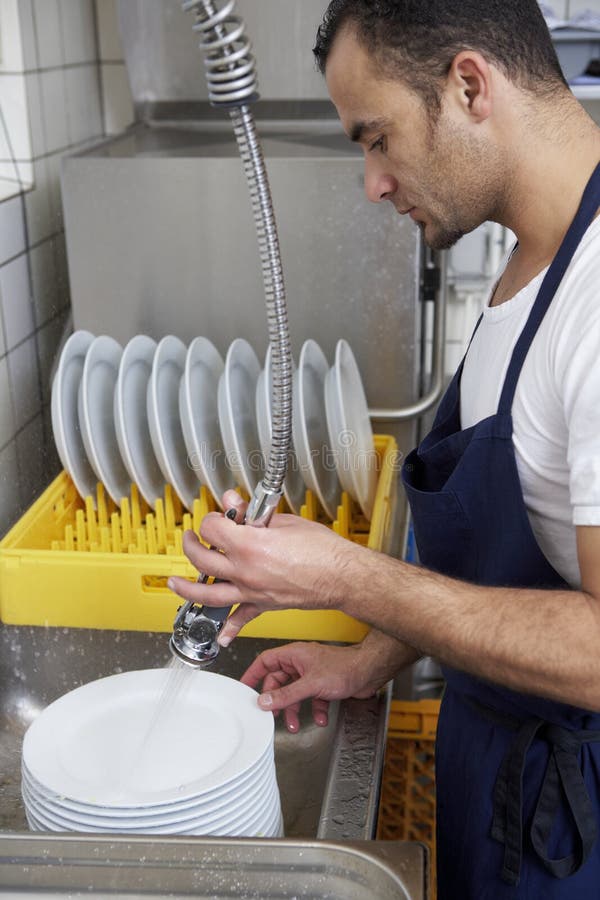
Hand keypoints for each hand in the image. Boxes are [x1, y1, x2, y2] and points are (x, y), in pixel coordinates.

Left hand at [167, 490, 365, 645]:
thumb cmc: (322, 549)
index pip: (214, 528)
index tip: (219, 516)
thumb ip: (255, 514)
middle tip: (192, 538)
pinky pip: (240, 619)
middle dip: (192, 544)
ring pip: (208, 593)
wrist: (342, 576)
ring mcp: (252, 591)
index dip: (213, 518)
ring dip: (187, 588)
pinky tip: (219, 636)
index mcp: (249, 546)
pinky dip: (228, 630)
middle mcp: (245, 571)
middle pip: (202, 558)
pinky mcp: (263, 605)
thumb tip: (235, 501)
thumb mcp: (285, 522)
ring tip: (175, 583)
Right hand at [240, 640, 387, 732]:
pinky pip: (312, 699)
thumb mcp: (310, 684)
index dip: (253, 674)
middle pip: (279, 682)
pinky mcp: (324, 684)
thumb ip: (286, 694)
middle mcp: (301, 663)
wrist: (370, 671)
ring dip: (294, 709)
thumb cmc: (344, 668)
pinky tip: (320, 718)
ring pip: (295, 693)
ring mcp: (312, 673)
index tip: (244, 688)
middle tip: (272, 714)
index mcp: (294, 655)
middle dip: (277, 700)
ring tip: (294, 724)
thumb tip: (264, 700)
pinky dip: (314, 710)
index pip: (266, 661)